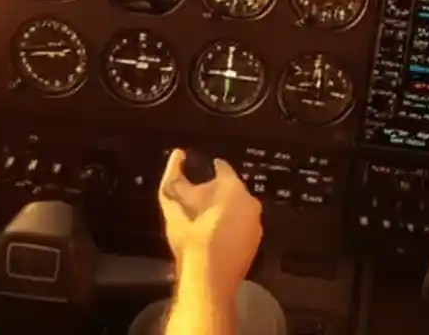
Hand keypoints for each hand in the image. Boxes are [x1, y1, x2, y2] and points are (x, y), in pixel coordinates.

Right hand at [158, 149, 262, 298]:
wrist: (209, 275)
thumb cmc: (189, 233)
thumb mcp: (172, 200)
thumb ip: (173, 174)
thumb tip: (177, 154)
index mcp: (231, 186)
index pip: (222, 168)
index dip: (211, 168)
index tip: (206, 168)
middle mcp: (249, 200)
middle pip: (232, 189)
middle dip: (219, 191)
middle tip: (202, 198)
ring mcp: (256, 222)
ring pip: (239, 208)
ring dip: (227, 209)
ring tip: (208, 218)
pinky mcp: (256, 242)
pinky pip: (242, 227)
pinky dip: (232, 227)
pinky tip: (218, 235)